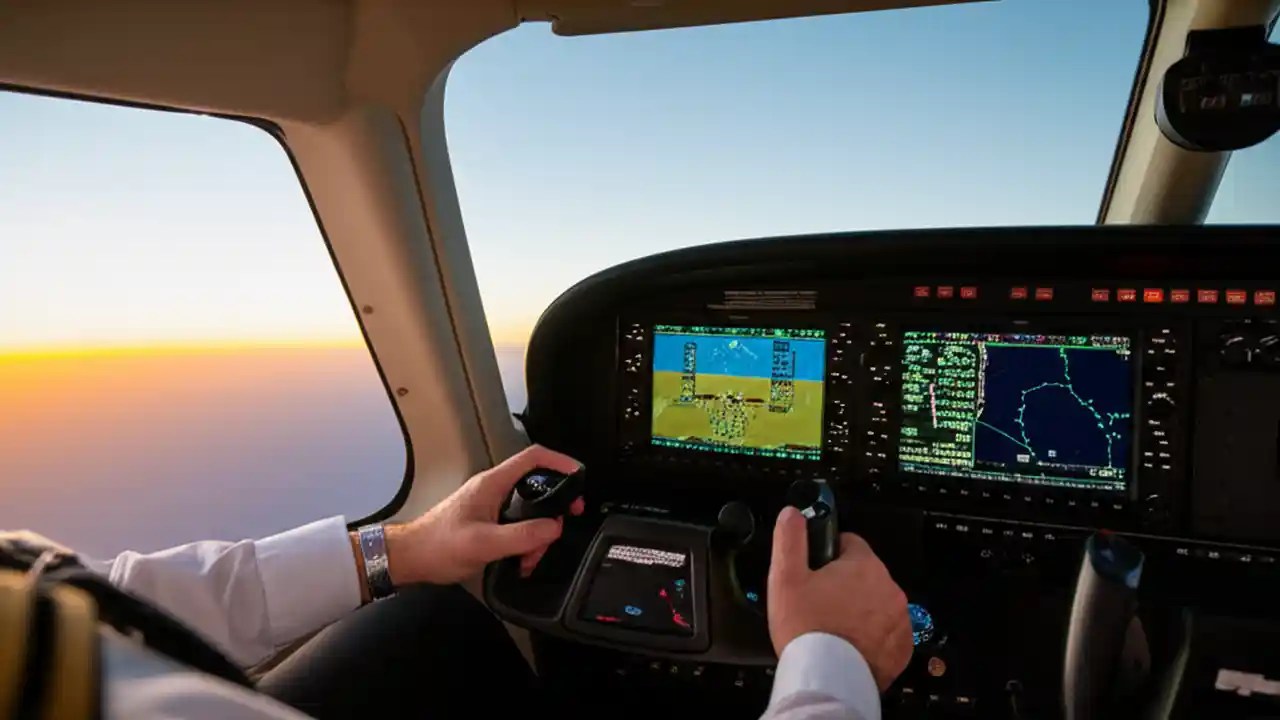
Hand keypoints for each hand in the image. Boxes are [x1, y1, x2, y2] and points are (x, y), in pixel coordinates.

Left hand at [383, 445, 584, 585]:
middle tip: (563, 525)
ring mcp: (491, 505)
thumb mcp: (484, 543)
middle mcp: (493, 490)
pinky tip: (521, 561)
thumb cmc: (437, 546)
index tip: (578, 475)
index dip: (559, 462)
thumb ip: (522, 535)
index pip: (533, 458)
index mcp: (492, 484)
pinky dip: (525, 542)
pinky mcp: (488, 521)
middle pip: (537, 487)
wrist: (409, 559)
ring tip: (531, 559)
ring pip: (529, 511)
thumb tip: (554, 527)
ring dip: (537, 535)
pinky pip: (518, 525)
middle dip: (553, 510)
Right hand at [766, 506, 912, 690]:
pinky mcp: (903, 647)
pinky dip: (872, 635)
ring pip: (877, 602)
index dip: (828, 556)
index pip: (850, 542)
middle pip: (864, 574)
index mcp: (864, 564)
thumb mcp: (786, 577)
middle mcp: (889, 588)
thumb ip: (790, 539)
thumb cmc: (806, 626)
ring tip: (833, 626)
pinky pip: (887, 631)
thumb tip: (792, 513)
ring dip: (860, 609)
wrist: (828, 678)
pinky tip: (850, 644)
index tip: (815, 574)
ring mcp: (900, 619)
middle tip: (819, 604)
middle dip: (845, 584)